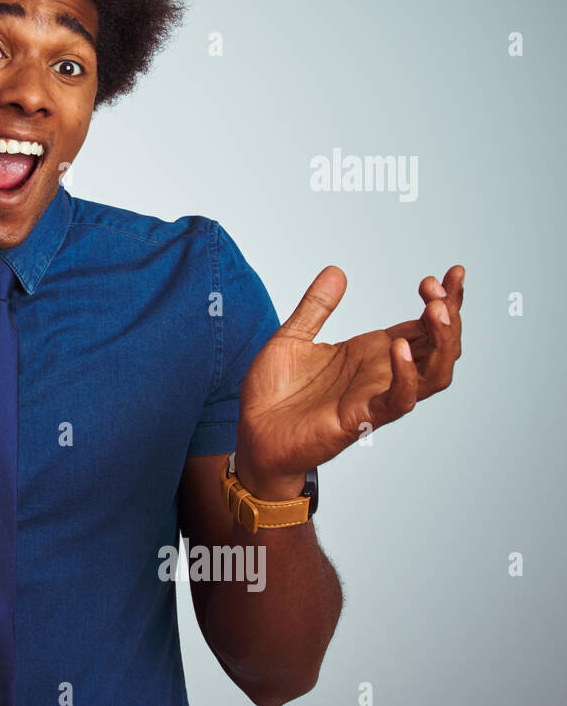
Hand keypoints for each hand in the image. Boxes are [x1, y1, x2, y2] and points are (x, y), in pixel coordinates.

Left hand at [235, 264, 464, 494]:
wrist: (253, 435)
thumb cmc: (274, 394)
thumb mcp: (291, 338)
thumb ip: (315, 306)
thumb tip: (337, 271)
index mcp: (371, 352)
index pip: (423, 325)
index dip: (444, 299)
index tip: (451, 272)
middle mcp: (381, 373)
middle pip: (438, 346)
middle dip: (449, 315)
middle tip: (438, 288)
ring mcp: (375, 396)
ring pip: (434, 375)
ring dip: (443, 343)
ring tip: (436, 311)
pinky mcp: (360, 419)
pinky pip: (398, 401)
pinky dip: (406, 376)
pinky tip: (400, 348)